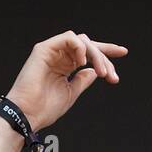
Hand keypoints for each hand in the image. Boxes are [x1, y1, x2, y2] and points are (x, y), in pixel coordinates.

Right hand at [6, 31, 127, 130]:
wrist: (28, 114)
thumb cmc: (45, 108)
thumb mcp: (71, 93)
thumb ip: (82, 80)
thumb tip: (94, 71)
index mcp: (64, 65)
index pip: (88, 53)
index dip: (106, 51)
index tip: (123, 52)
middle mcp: (59, 55)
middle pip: (88, 46)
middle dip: (104, 58)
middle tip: (112, 76)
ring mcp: (51, 51)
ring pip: (81, 41)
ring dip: (96, 55)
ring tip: (102, 73)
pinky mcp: (44, 49)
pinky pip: (68, 37)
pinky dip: (80, 47)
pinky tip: (84, 62)